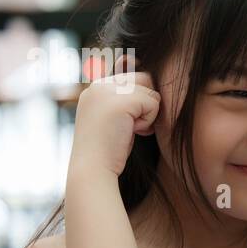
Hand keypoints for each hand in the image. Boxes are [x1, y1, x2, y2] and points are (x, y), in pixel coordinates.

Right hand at [68, 54, 160, 177]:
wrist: (93, 168)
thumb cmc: (108, 150)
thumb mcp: (115, 118)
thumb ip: (127, 101)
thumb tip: (151, 86)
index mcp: (96, 88)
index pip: (133, 79)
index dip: (139, 103)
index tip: (124, 123)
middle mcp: (99, 84)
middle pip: (144, 79)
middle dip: (146, 105)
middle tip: (130, 127)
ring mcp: (109, 90)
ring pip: (151, 91)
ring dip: (147, 114)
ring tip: (129, 129)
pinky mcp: (121, 100)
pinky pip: (153, 103)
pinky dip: (148, 121)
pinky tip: (131, 132)